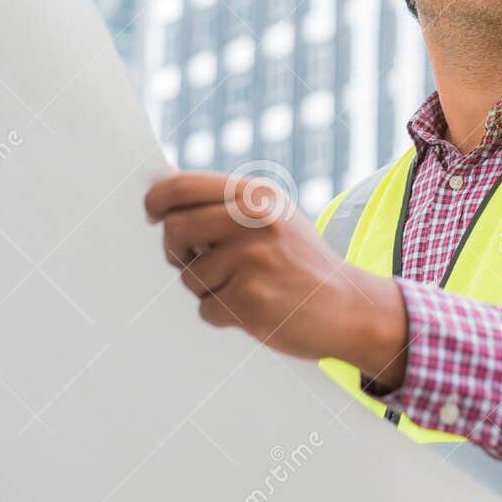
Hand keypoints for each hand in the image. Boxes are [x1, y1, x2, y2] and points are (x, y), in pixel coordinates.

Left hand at [144, 170, 410, 389]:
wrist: (349, 307)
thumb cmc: (300, 263)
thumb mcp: (273, 218)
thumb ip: (225, 206)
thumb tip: (160, 196)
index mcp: (257, 195)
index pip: (182, 186)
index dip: (156, 201)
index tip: (153, 215)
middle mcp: (254, 221)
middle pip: (175, 229)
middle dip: (175, 251)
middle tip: (189, 260)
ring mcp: (252, 259)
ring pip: (188, 276)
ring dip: (207, 289)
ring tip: (246, 287)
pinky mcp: (250, 299)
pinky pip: (206, 309)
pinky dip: (223, 315)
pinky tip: (255, 309)